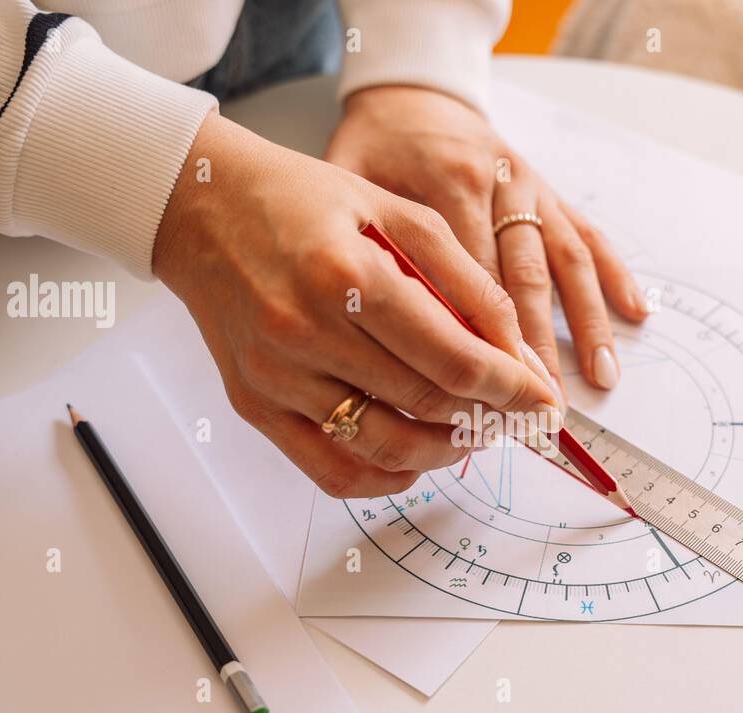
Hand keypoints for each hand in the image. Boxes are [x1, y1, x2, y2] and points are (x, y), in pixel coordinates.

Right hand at [153, 113, 563, 497]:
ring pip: (385, 447)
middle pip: (425, 403)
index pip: (450, 356)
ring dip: (444, 451)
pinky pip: (330, 471)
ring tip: (472, 432)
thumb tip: (516, 351)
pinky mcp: (254, 406)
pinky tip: (415, 458)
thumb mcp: (395, 213)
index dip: (509, 387)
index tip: (542, 400)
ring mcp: (275, 377)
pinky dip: (385, 478)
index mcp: (345, 275)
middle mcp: (304, 332)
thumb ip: (463, 279)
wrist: (200, 208)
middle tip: (514, 413)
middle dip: (487, 416)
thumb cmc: (303, 202)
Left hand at [327, 86, 649, 404]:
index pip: (474, 276)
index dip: (487, 338)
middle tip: (545, 404)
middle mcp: (502, 183)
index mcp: (451, 183)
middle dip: (540, 347)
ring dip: (587, 322)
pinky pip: (588, 234)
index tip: (494, 392)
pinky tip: (635, 314)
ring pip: (566, 261)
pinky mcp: (551, 190)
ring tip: (601, 376)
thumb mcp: (352, 176)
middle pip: (525, 278)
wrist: (414, 91)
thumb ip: (365, 238)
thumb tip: (373, 323)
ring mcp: (532, 188)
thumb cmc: (378, 144)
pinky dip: (615, 274)